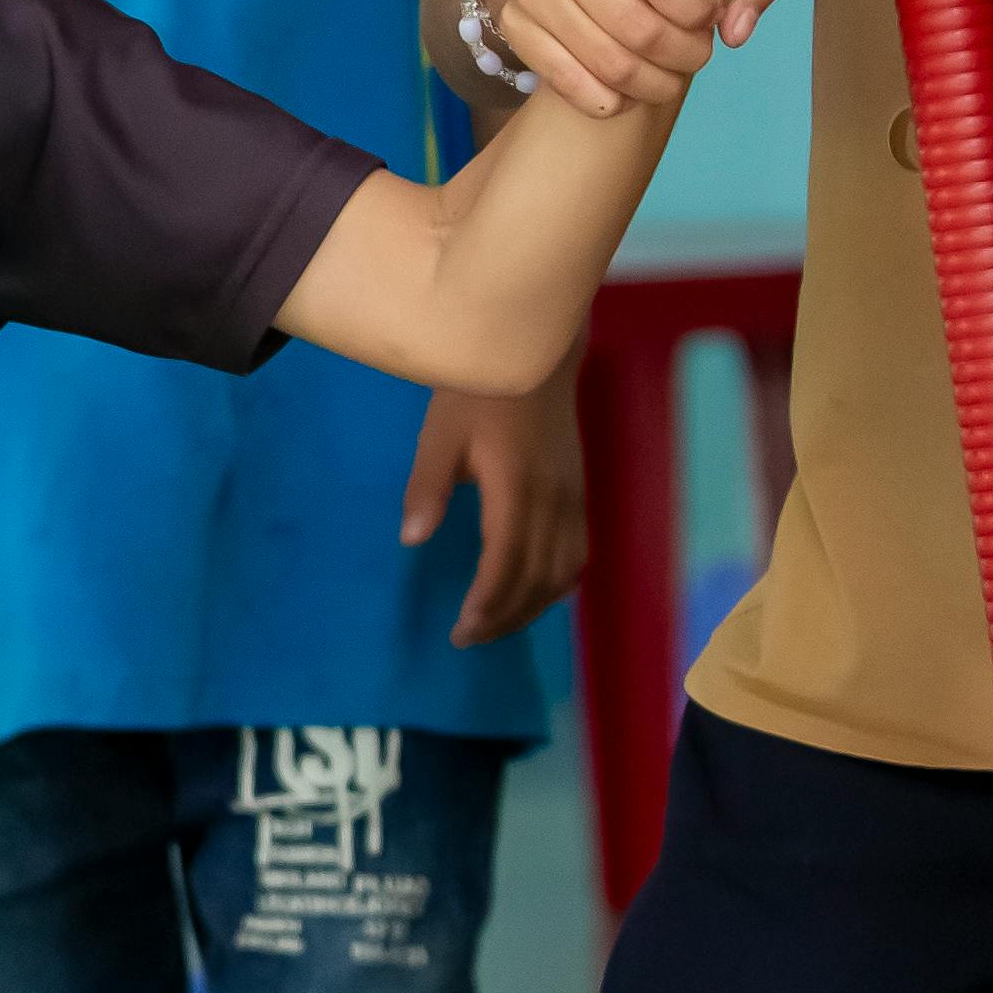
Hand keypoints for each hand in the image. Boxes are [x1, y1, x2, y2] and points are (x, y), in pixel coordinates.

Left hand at [402, 376, 586, 644]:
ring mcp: (572, 499)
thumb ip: (428, 487)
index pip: (506, 564)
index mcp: (516, 489)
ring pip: (562, 573)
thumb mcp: (440, 434)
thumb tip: (413, 539)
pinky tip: (536, 596)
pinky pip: (578, 554)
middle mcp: (553, 502)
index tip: (461, 631)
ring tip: (496, 624)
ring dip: (531, 608)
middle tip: (469, 638)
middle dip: (504, 616)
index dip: (486, 604)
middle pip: (536, 579)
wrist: (535, 354)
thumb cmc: (480, 390)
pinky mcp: (579, 493)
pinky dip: (558, 585)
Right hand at [492, 0, 787, 117]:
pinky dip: (602, 99)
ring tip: (672, 81)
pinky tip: (628, 99)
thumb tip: (737, 30)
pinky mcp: (514, 21)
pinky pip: (562, 77)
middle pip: (632, 23)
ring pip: (604, 57)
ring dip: (649, 82)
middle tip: (697, 57)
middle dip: (679, 52)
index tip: (712, 17)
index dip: (694, 10)